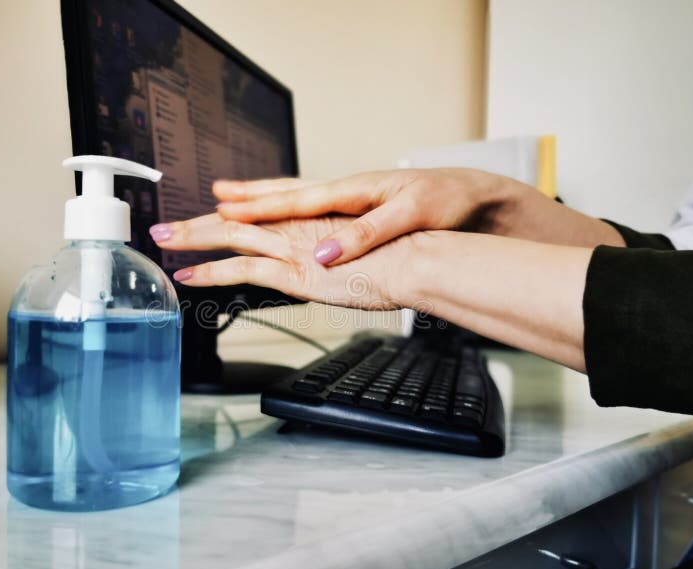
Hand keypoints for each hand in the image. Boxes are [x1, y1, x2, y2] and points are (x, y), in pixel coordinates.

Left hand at [149, 213, 422, 309]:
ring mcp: (292, 247)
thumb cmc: (401, 256)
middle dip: (197, 222)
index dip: (231, 211)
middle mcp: (295, 228)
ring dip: (192, 238)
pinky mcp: (295, 271)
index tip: (209, 210)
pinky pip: (242, 270)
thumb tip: (330, 260)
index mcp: (311, 221)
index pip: (261, 213)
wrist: (419, 258)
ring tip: (161, 239)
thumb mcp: (363, 252)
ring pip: (230, 236)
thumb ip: (340, 253)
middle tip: (165, 224)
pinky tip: (188, 276)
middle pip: (236, 220)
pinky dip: (212, 273)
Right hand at [212, 169, 529, 265]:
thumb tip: (326, 255)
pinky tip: (277, 210)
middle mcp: (345, 192)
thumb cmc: (448, 201)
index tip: (225, 208)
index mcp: (353, 190)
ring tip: (228, 196)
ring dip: (259, 197)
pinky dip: (285, 206)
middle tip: (214, 195)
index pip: (295, 199)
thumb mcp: (411, 215)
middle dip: (245, 197)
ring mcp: (350, 201)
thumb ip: (367, 234)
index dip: (259, 206)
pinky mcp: (358, 212)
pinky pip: (310, 207)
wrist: (477, 199)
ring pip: (294, 196)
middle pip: (285, 192)